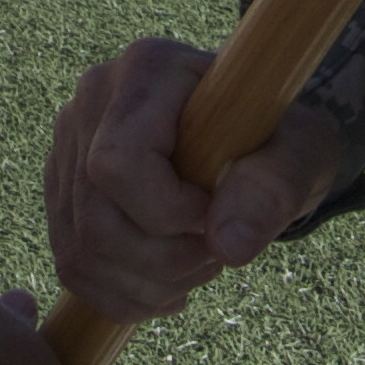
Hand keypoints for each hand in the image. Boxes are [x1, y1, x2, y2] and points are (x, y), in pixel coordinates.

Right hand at [44, 36, 349, 323]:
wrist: (252, 138)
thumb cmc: (277, 136)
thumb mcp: (301, 152)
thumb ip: (275, 187)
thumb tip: (229, 245)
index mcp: (147, 68)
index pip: (117, 162)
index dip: (167, 211)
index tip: (215, 215)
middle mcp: (93, 100)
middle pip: (96, 220)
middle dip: (165, 262)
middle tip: (215, 253)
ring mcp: (68, 146)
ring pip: (81, 252)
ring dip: (148, 285)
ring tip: (198, 266)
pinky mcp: (63, 190)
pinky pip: (73, 267)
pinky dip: (124, 295)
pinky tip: (167, 285)